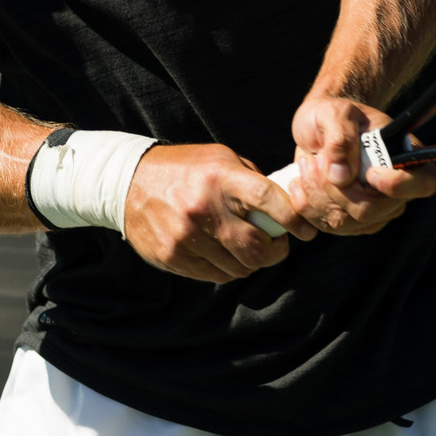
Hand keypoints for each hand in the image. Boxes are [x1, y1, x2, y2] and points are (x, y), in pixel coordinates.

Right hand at [122, 144, 316, 282]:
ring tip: (246, 248)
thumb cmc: (185, 169)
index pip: (267, 200)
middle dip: (275, 252)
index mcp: (220, 177)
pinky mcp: (173, 256)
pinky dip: (228, 269)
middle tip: (277, 246)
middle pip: (256, 247)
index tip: (306, 231)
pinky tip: (223, 253)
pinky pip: (216, 276)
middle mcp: (203, 207)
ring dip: (250, 262)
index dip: (293, 219)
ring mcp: (187, 235)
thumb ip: (251, 181)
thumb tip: (286, 206)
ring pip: (239, 267)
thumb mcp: (220, 159)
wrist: (129, 182)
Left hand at [288, 95, 435, 234]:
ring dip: (315, 195)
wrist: (319, 127)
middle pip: (370, 211)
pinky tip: (298, 184)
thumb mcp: (337, 113)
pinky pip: (328, 226)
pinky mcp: (350, 223)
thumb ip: (341, 138)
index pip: (422, 184)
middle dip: (333, 189)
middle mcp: (396, 192)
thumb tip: (341, 177)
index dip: (399, 185)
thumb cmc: (335, 115)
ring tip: (305, 166)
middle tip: (315, 160)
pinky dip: (306, 208)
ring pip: (344, 221)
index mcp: (407, 158)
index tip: (369, 172)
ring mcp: (374, 212)